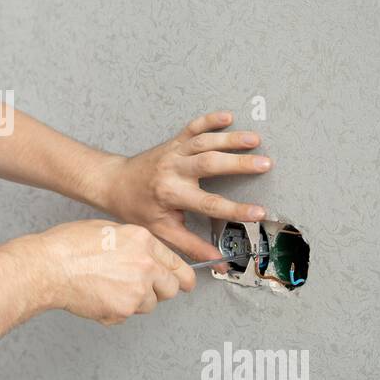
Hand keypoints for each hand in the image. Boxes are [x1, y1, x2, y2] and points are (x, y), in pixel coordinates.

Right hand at [32, 220, 194, 324]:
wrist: (48, 267)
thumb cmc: (68, 246)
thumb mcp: (108, 230)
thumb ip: (133, 244)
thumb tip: (144, 255)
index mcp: (143, 241)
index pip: (178, 264)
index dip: (183, 276)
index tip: (186, 282)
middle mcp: (145, 264)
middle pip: (172, 288)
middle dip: (160, 290)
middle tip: (140, 288)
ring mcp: (136, 289)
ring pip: (150, 304)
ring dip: (136, 301)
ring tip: (109, 288)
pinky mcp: (123, 309)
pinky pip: (128, 315)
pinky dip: (116, 311)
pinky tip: (100, 296)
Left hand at [98, 111, 271, 272]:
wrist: (114, 183)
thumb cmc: (138, 208)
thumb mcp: (161, 231)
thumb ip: (192, 245)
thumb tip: (220, 263)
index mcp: (171, 194)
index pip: (209, 203)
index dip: (235, 209)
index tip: (259, 212)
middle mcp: (173, 170)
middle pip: (209, 163)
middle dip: (239, 163)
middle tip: (265, 164)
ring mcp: (173, 152)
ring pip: (204, 142)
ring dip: (230, 139)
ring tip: (255, 139)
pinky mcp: (173, 141)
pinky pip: (192, 127)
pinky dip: (209, 119)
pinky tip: (227, 116)